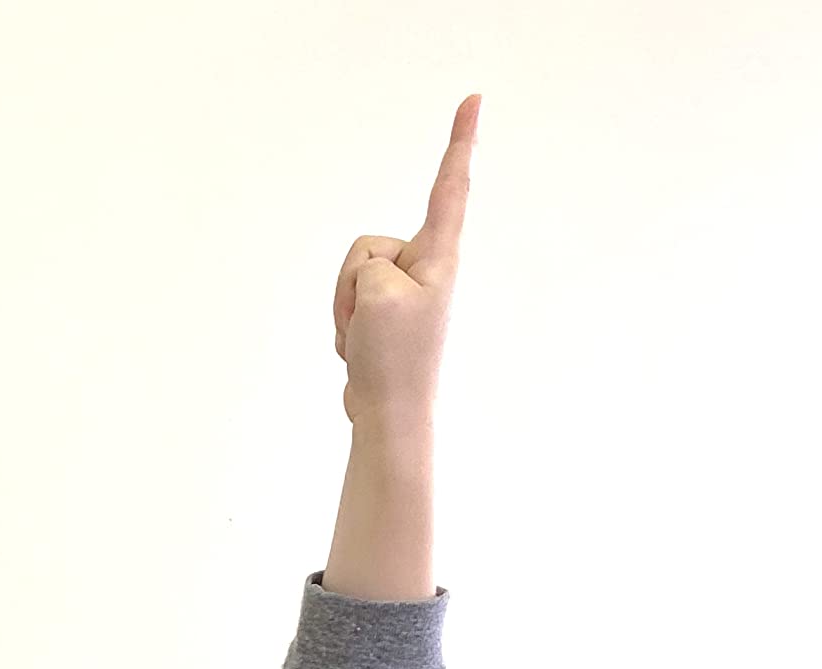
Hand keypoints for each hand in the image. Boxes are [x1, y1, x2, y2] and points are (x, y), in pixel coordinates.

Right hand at [333, 93, 479, 424]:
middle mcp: (425, 269)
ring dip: (347, 310)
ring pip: (353, 276)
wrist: (389, 417)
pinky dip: (346, 327)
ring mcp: (404, 294)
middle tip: (371, 324)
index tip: (475, 98)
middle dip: (353, 283)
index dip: (460, 141)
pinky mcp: (386, 314)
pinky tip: (363, 349)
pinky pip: (349, 302)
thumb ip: (371, 261)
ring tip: (367, 340)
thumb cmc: (393, 359)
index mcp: (438, 258)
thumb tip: (370, 278)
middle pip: (369, 246)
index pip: (450, 187)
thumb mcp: (376, 292)